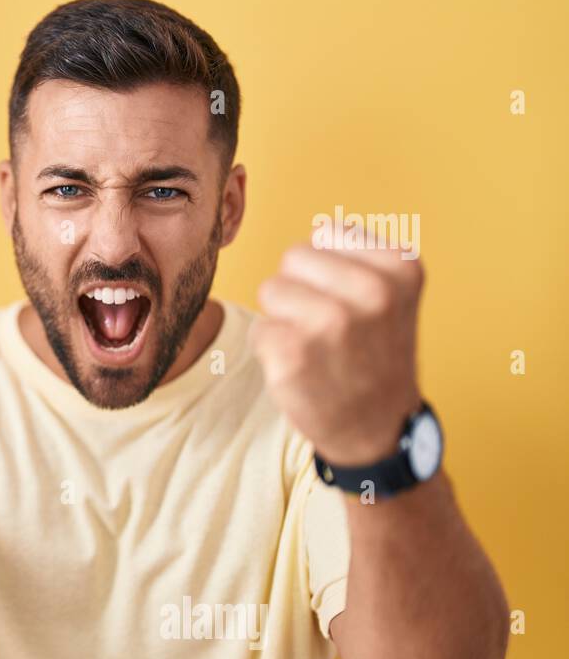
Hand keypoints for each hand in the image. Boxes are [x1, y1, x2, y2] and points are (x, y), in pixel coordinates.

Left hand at [251, 230, 423, 465]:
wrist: (379, 428)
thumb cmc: (374, 354)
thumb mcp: (392, 294)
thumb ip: (357, 255)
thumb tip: (316, 230)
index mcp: (400, 267)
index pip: (325, 233)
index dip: (327, 270)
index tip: (352, 304)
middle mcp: (372, 292)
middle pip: (292, 257)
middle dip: (301, 289)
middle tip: (329, 329)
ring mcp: (332, 324)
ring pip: (271, 290)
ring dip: (284, 318)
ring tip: (317, 347)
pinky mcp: (294, 354)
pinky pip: (259, 330)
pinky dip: (271, 350)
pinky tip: (303, 369)